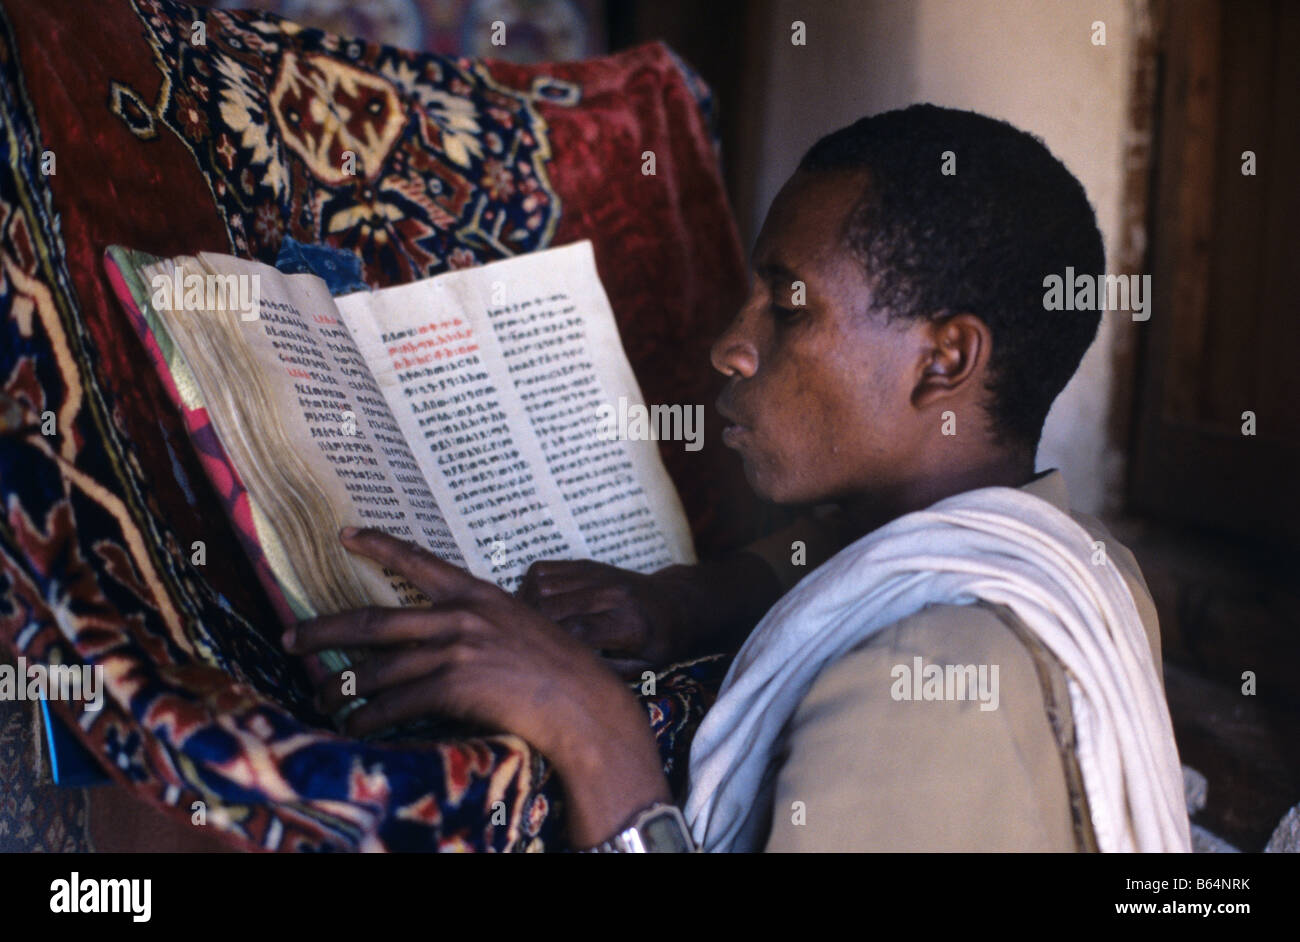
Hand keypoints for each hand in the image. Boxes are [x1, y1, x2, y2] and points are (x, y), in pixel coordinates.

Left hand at [284, 527, 670, 846]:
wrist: (584, 701)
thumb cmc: (561, 669)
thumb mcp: (521, 628)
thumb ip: (481, 626)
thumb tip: (441, 637)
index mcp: (476, 594)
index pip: (418, 561)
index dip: (377, 545)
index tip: (345, 534)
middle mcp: (459, 617)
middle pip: (373, 620)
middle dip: (323, 630)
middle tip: (290, 638)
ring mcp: (454, 651)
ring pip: (376, 667)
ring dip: (341, 686)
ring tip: (320, 696)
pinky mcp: (452, 686)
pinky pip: (394, 703)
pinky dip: (368, 718)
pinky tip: (353, 726)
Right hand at [517, 560, 692, 676]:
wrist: (677, 603)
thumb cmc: (660, 643)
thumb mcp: (644, 669)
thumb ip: (605, 672)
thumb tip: (562, 675)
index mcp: (630, 624)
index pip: (575, 630)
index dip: (550, 646)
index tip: (540, 662)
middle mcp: (611, 594)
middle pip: (550, 606)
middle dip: (530, 628)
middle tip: (523, 648)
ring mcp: (597, 575)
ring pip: (541, 585)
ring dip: (524, 608)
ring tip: (526, 628)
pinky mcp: (585, 564)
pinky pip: (542, 570)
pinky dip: (528, 589)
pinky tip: (533, 608)